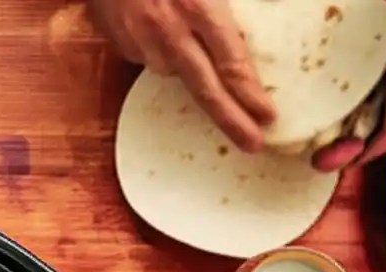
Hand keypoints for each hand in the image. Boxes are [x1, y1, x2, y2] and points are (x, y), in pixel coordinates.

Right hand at [89, 0, 275, 151]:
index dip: (250, 93)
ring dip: (185, 64)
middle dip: (231, 119)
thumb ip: (225, 4)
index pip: (231, 63)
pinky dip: (157, 47)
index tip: (268, 115)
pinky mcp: (117, 40)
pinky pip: (146, 54)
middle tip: (252, 143)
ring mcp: (139, 39)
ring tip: (182, 37)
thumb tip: (253, 24)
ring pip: (171, 69)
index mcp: (199, 8)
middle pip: (205, 88)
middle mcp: (169, 31)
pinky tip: (155, 24)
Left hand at [313, 0, 385, 170]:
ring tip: (312, 134)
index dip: (377, 147)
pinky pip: (363, 70)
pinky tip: (319, 95)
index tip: (349, 161)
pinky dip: (344, 85)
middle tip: (318, 157)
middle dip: (350, 141)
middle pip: (378, 120)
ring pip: (367, 99)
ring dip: (342, 118)